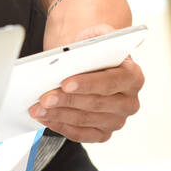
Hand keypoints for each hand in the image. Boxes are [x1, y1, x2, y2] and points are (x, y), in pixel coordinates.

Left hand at [30, 24, 143, 142]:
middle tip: (44, 98)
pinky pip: (81, 134)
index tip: (65, 83)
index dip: (87, 84)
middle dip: (66, 100)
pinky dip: (61, 126)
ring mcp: (117, 120)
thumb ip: (99, 36)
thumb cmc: (93, 51)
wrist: (88, 64)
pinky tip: (46, 118)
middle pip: (95, 104)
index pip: (110, 82)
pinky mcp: (103, 133)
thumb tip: (88, 46)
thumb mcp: (98, 35)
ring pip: (85, 120)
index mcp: (133, 76)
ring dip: (58, 114)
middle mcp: (129, 102)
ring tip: (38, 108)